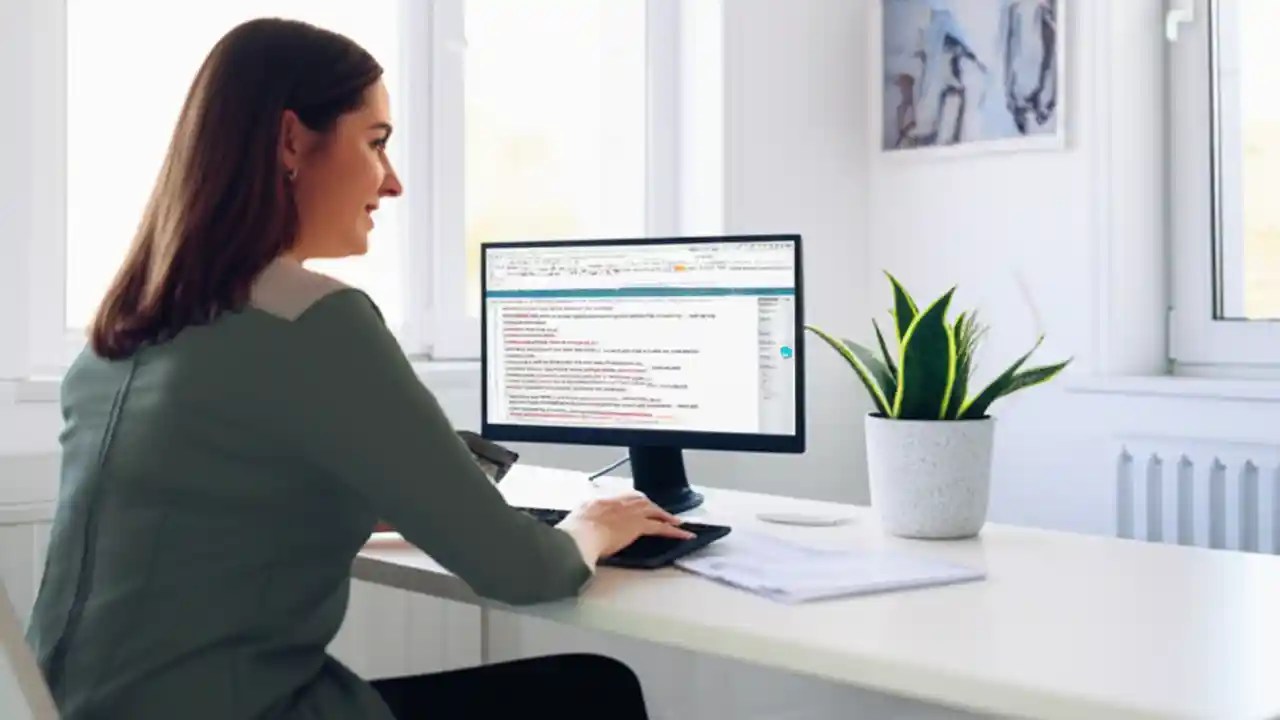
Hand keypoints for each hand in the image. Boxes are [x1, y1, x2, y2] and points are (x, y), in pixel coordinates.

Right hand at [556, 491, 695, 562]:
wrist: (581, 535)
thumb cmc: (573, 533)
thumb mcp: (573, 521)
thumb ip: (580, 519)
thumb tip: (578, 525)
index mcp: (599, 502)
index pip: (620, 499)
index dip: (630, 503)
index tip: (634, 507)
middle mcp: (617, 503)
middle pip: (639, 500)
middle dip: (650, 505)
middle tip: (659, 511)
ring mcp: (629, 513)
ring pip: (652, 510)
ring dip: (665, 515)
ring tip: (676, 521)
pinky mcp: (638, 526)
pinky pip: (661, 527)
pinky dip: (674, 531)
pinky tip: (684, 534)